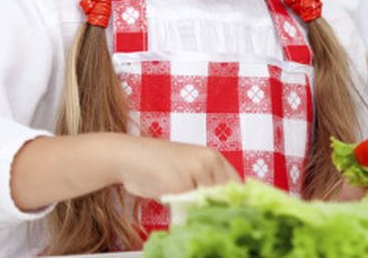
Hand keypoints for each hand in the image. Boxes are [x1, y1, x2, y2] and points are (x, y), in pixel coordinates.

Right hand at [113, 136, 239, 199]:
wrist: (130, 156)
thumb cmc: (158, 164)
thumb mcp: (189, 168)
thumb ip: (207, 183)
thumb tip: (224, 205)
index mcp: (213, 156)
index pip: (237, 184)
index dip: (235, 200)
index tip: (229, 211)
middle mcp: (209, 161)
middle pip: (224, 196)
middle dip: (216, 207)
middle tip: (200, 210)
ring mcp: (196, 171)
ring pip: (207, 202)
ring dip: (197, 210)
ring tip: (180, 199)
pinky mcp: (180, 184)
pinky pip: (187, 207)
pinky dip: (181, 211)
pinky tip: (169, 201)